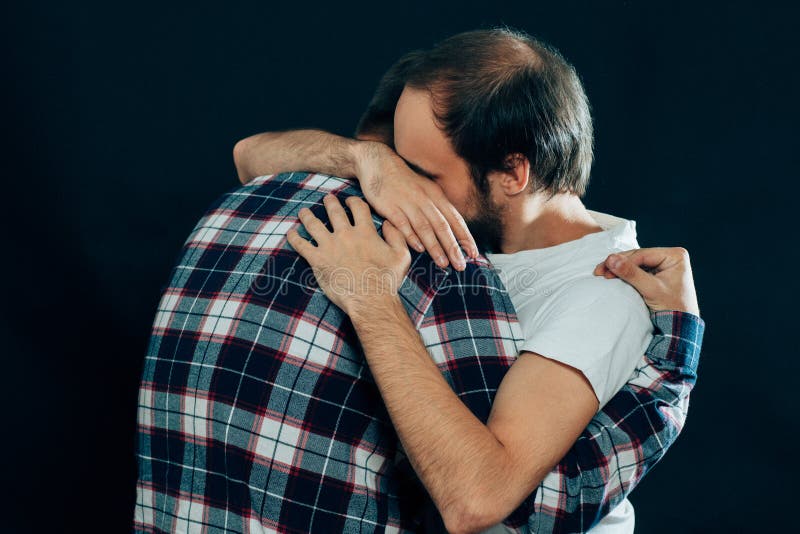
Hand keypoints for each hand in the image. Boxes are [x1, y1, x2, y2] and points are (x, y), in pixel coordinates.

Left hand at [287, 194, 411, 315]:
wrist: (371, 300)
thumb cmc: (387, 280)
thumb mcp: (402, 256)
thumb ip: (396, 236)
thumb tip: (388, 223)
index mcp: (365, 231)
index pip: (358, 207)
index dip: (353, 201)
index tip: (350, 201)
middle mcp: (345, 235)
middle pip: (334, 211)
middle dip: (329, 202)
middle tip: (327, 198)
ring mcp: (329, 246)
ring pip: (313, 224)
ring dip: (307, 215)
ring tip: (304, 212)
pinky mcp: (317, 260)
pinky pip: (301, 245)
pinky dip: (294, 238)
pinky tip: (291, 233)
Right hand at [354, 141, 477, 270]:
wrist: (378, 163)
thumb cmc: (403, 181)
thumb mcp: (425, 190)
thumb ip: (436, 208)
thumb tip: (450, 229)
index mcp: (436, 195)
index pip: (455, 219)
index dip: (465, 237)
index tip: (474, 253)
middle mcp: (425, 199)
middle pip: (443, 226)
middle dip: (453, 247)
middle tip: (461, 265)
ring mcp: (408, 202)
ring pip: (425, 227)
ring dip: (435, 247)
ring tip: (443, 264)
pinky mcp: (391, 206)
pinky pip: (403, 224)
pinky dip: (412, 236)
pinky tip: (419, 249)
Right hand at [593, 247, 699, 315]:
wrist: (680, 327)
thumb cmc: (673, 308)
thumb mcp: (651, 290)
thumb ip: (632, 274)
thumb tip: (611, 259)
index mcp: (675, 256)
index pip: (643, 255)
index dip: (623, 261)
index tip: (605, 269)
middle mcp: (670, 257)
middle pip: (637, 257)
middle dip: (618, 264)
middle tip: (599, 271)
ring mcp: (663, 265)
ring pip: (635, 263)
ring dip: (618, 268)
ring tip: (602, 274)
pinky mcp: (656, 274)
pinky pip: (637, 270)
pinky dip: (624, 274)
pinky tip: (612, 276)